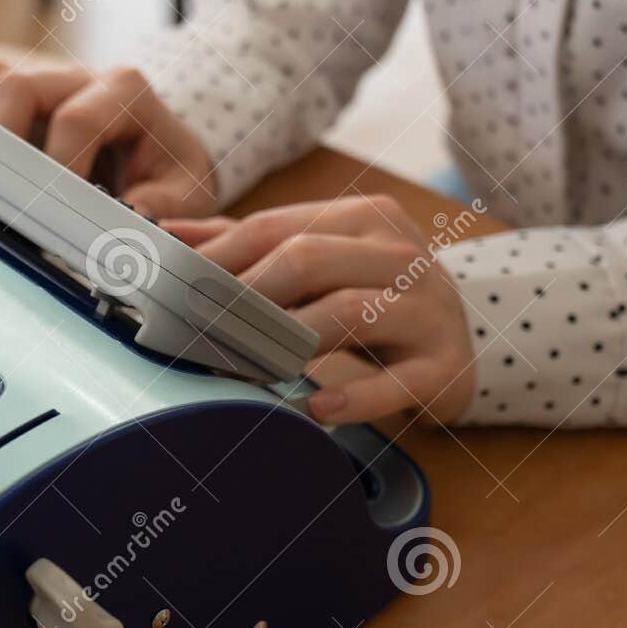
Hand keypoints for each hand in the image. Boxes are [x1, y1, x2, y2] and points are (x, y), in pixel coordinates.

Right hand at [0, 61, 218, 219]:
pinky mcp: (11, 98)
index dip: (58, 168)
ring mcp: (39, 82)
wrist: (159, 151)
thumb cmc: (168, 170)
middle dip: (1, 146)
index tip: (51, 214)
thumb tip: (125, 229)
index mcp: (124, 91)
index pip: (76, 120)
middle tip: (2, 200)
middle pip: (16, 88)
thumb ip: (160, 209)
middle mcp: (75, 78)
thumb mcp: (185, 192)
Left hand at [163, 195, 474, 424]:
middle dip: (245, 296)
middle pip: (309, 260)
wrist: (456, 345)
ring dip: (287, 342)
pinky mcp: (444, 366)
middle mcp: (402, 254)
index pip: (277, 229)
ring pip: (351, 311)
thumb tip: (170, 235)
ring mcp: (429, 309)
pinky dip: (354, 398)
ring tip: (244, 367)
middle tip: (197, 331)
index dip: (218, 260)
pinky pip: (397, 382)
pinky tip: (315, 409)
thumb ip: (249, 247)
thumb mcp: (321, 262)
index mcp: (365, 219)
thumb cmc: (373, 299)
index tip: (173, 291)